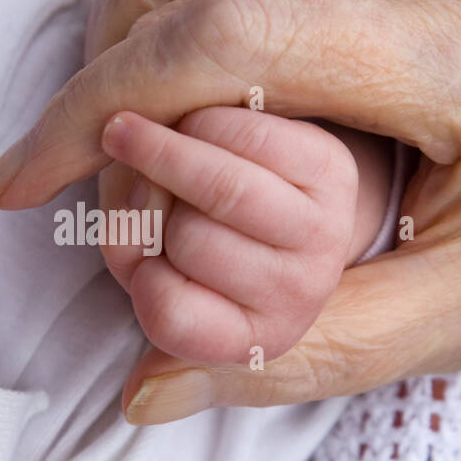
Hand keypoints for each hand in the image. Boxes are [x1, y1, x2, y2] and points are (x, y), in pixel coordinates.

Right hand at [98, 106, 360, 363]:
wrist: (272, 194)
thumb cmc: (190, 232)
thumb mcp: (143, 257)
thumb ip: (125, 240)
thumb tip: (148, 189)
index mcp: (249, 338)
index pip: (171, 316)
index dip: (139, 276)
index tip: (144, 254)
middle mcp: (300, 298)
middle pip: (191, 239)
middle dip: (154, 201)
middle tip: (152, 189)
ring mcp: (327, 235)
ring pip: (223, 185)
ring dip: (174, 153)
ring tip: (171, 154)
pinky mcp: (334, 168)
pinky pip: (247, 134)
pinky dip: (204, 122)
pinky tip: (200, 130)